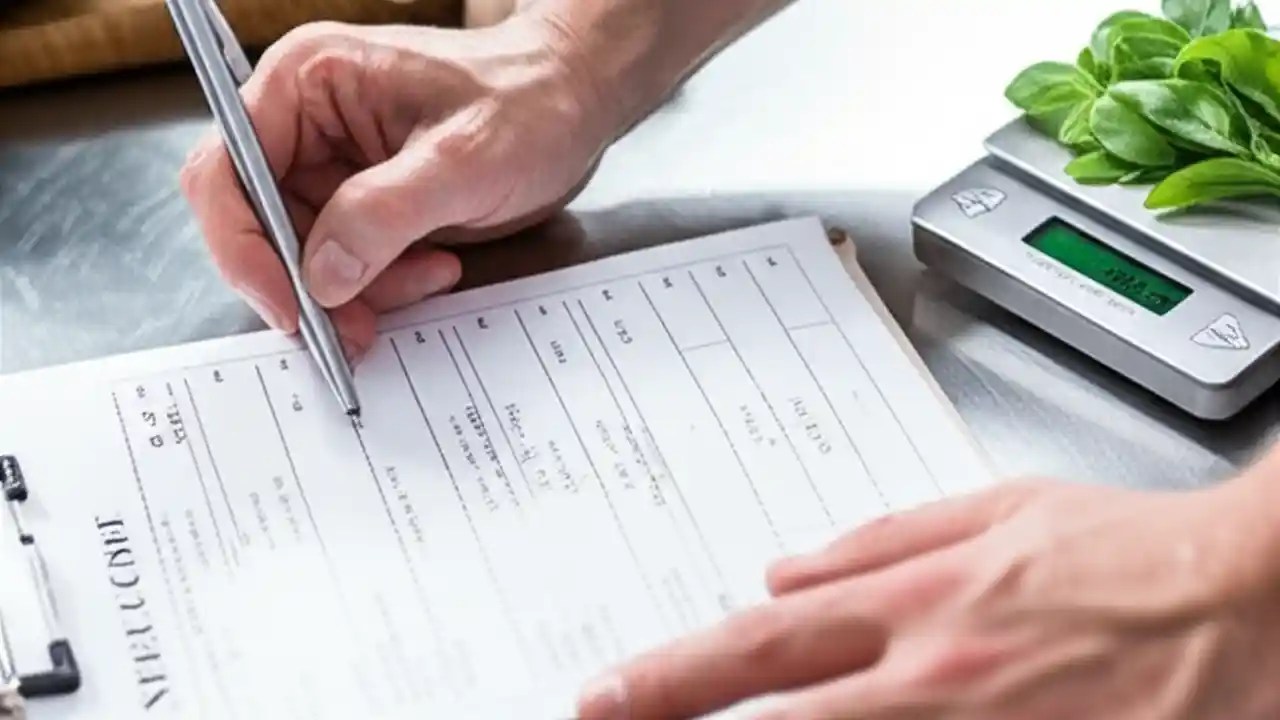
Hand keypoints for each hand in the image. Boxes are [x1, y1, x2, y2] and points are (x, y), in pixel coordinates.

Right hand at [179, 13, 616, 360]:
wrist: (576, 105)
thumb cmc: (530, 103)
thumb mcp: (463, 159)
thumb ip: (383, 214)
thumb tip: (321, 276)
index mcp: (306, 81)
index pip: (226, 171)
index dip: (242, 247)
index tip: (289, 307)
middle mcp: (306, 121)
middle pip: (258, 224)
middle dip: (309, 282)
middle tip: (355, 327)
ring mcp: (333, 163)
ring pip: (305, 256)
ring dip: (359, 288)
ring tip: (428, 275)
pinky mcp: (363, 201)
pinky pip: (346, 263)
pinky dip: (384, 283)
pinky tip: (434, 265)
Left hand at [576, 475, 1279, 718]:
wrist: (1245, 598)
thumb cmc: (1126, 551)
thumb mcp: (994, 510)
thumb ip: (879, 539)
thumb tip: (783, 566)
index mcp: (920, 603)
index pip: (765, 642)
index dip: (673, 674)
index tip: (606, 690)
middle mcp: (934, 678)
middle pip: (778, 718)